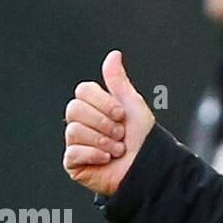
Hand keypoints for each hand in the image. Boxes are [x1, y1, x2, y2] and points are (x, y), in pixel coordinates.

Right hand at [63, 50, 154, 194]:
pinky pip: (73, 152)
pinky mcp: (74, 163)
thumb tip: (114, 54)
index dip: (103, 102)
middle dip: (103, 122)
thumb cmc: (142, 138)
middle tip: (120, 134)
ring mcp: (76, 143)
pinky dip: (94, 154)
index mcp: (93, 107)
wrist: (149, 168)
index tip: (121, 114)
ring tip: (118, 149)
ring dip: (103, 140)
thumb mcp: (132, 104)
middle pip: (75, 109)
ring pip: (74, 130)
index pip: (83, 91)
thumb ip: (118, 81)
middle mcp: (81, 123)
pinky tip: (107, 159)